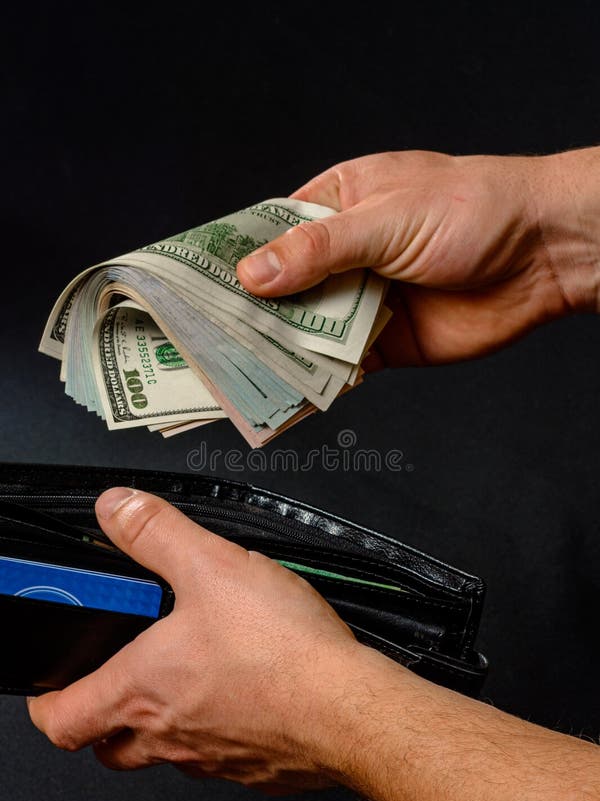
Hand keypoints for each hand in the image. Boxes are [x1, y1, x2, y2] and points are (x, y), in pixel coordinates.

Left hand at [27, 488, 360, 793]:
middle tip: (122, 679)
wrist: (350, 708)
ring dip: (168, 722)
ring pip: (168, 754)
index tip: (53, 687)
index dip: (48, 703)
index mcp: (142, 690)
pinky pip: (223, 758)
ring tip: (196, 675)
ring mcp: (213, 760)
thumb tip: (116, 510)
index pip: (62, 721)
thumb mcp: (209, 566)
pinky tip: (251, 693)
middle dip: (106, 719)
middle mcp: (170, 736)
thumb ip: (155, 533)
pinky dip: (223, 730)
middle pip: (110, 748)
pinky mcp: (257, 770)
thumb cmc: (281, 652)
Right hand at [237, 150, 597, 366]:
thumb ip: (318, 250)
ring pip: (304, 332)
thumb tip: (254, 273)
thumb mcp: (387, 217)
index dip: (229, 260)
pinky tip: (290, 394)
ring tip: (233, 374)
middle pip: (279, 290)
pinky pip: (339, 367)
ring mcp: (361, 301)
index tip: (187, 287)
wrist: (541, 257)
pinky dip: (317, 382)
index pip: (268, 233)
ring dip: (276, 353)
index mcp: (337, 204)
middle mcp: (343, 255)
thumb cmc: (474, 210)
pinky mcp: (382, 344)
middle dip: (245, 315)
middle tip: (201, 342)